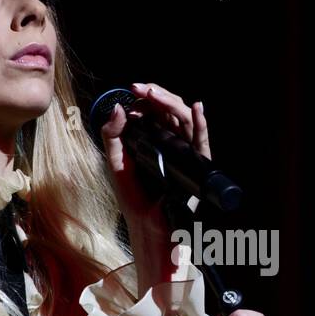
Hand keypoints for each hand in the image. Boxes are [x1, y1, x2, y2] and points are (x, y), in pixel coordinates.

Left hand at [99, 82, 210, 291]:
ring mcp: (185, 154)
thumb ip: (113, 136)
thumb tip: (118, 107)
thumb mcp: (116, 163)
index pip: (156, 111)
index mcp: (154, 141)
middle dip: (158, 96)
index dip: (147, 98)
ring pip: (186, 121)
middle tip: (142, 89)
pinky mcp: (196, 166)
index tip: (134, 90)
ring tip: (157, 95)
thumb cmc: (134, 199)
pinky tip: (197, 108)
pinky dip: (201, 124)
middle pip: (171, 111)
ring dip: (173, 103)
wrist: (148, 227)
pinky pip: (202, 142)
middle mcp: (172, 144)